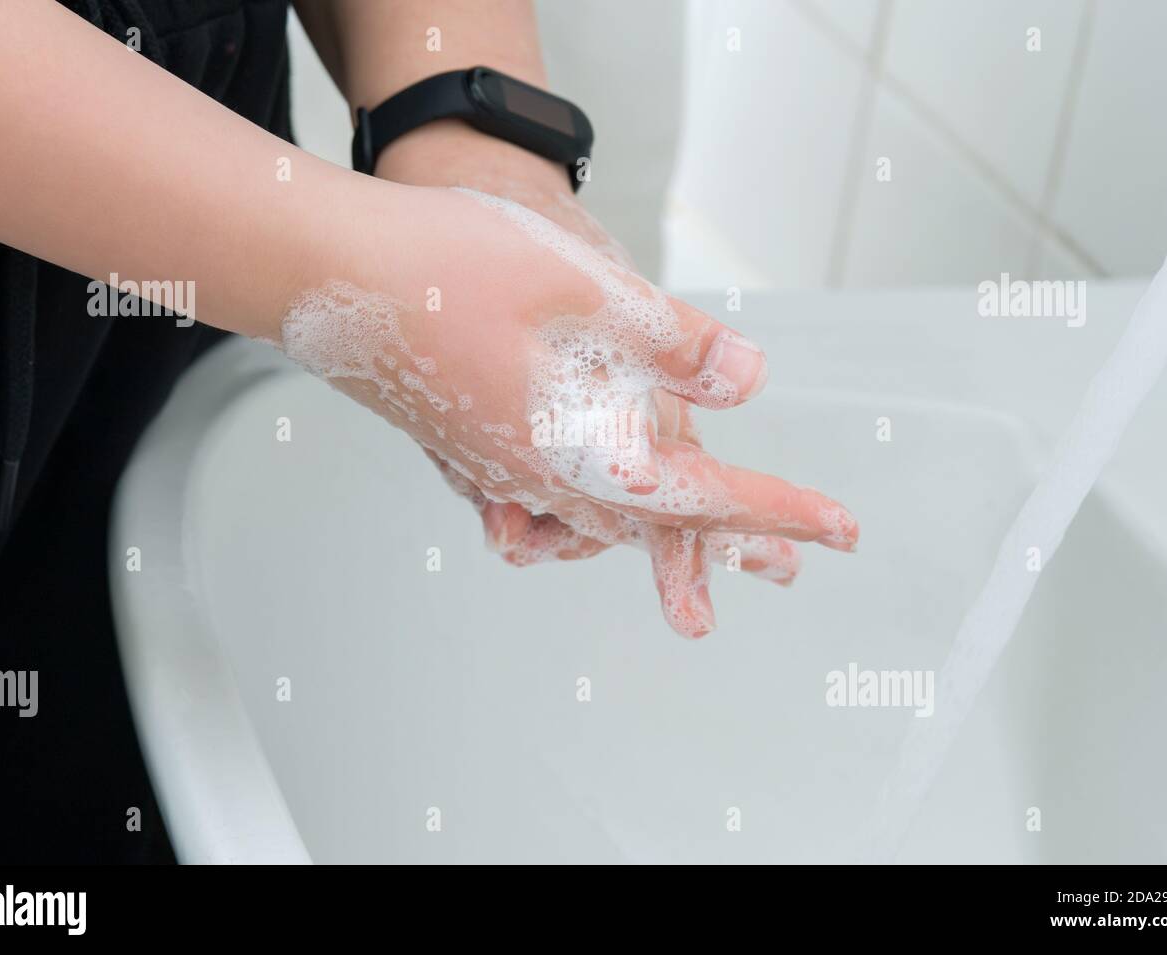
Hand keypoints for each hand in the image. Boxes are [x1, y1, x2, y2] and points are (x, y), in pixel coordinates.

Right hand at [316, 126, 857, 635]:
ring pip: (601, 519)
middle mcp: (541, 476)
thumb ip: (674, 345)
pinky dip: (594, 505)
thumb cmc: (447, 270)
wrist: (326, 268)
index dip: (781, 513)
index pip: (705, 498)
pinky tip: (597, 488)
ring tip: (712, 549)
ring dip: (663, 531)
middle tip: (789, 564)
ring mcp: (500, 465)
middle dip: (731, 543)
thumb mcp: (587, 291)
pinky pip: (549, 495)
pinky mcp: (472, 440)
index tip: (839, 533)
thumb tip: (750, 376)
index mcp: (582, 450)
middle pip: (656, 529)